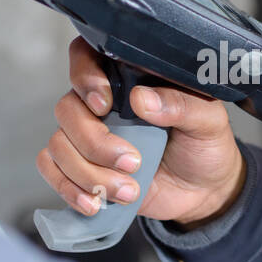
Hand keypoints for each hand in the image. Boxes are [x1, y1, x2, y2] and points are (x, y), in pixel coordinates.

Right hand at [37, 37, 245, 227]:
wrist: (205, 191)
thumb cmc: (205, 146)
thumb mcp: (208, 121)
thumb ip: (181, 104)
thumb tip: (142, 99)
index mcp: (129, 79)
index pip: (86, 57)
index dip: (85, 77)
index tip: (104, 104)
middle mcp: (102, 105)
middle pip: (67, 109)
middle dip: (94, 141)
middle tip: (132, 161)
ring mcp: (88, 137)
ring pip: (58, 145)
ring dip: (87, 173)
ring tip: (128, 191)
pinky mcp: (82, 169)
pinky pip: (52, 171)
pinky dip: (68, 189)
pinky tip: (95, 203)